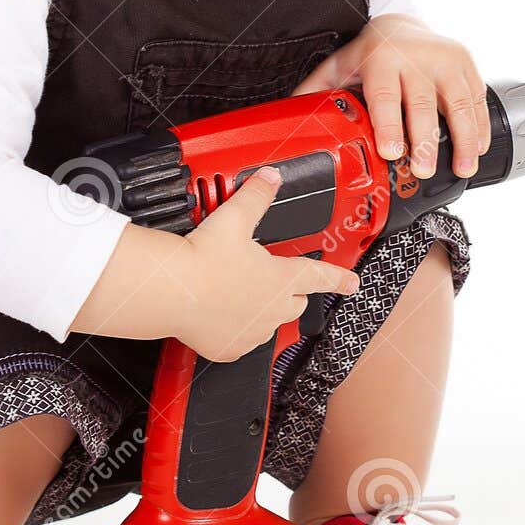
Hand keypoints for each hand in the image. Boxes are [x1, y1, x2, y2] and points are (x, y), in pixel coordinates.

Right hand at [172, 167, 360, 362]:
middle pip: (295, 302)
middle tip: (271, 279)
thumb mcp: (233, 218)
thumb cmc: (202, 259)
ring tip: (238, 293)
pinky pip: (242, 341)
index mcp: (281, 279)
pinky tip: (221, 314)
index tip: (352, 283)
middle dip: (289, 292)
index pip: (320, 277)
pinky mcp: (230, 348)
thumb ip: (256, 196)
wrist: (172, 292)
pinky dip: (236, 330)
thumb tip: (271, 176)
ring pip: (269, 323)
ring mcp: (252, 332)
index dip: (339, 279)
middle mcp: (272, 309)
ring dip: (262, 311)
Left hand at [291, 14, 490, 179]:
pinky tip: (476, 150)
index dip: (389, 125)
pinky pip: (478, 100)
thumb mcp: (341, 66)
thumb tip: (290, 116)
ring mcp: (446, 60)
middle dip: (425, 141)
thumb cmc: (370, 55)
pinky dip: (479, 127)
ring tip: (461, 169)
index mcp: (381, 59)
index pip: (386, 95)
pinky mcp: (467, 65)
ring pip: (460, 103)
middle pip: (424, 104)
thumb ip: (317, 91)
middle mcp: (416, 58)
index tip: (392, 152)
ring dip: (462, 140)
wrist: (403, 25)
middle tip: (423, 170)